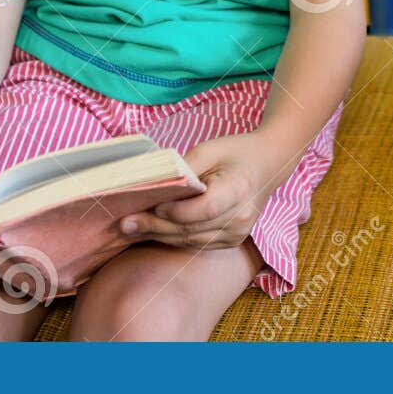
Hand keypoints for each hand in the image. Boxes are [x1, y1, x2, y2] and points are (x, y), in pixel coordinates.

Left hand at [119, 132, 272, 249]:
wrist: (267, 165)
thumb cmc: (235, 153)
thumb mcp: (210, 149)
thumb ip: (183, 167)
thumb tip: (153, 186)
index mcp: (239, 189)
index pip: (204, 208)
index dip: (176, 211)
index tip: (153, 204)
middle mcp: (240, 217)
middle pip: (192, 229)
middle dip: (155, 226)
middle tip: (125, 223)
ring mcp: (237, 233)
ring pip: (190, 241)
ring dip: (159, 235)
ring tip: (131, 229)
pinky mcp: (231, 241)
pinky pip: (196, 244)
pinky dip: (173, 238)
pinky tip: (153, 230)